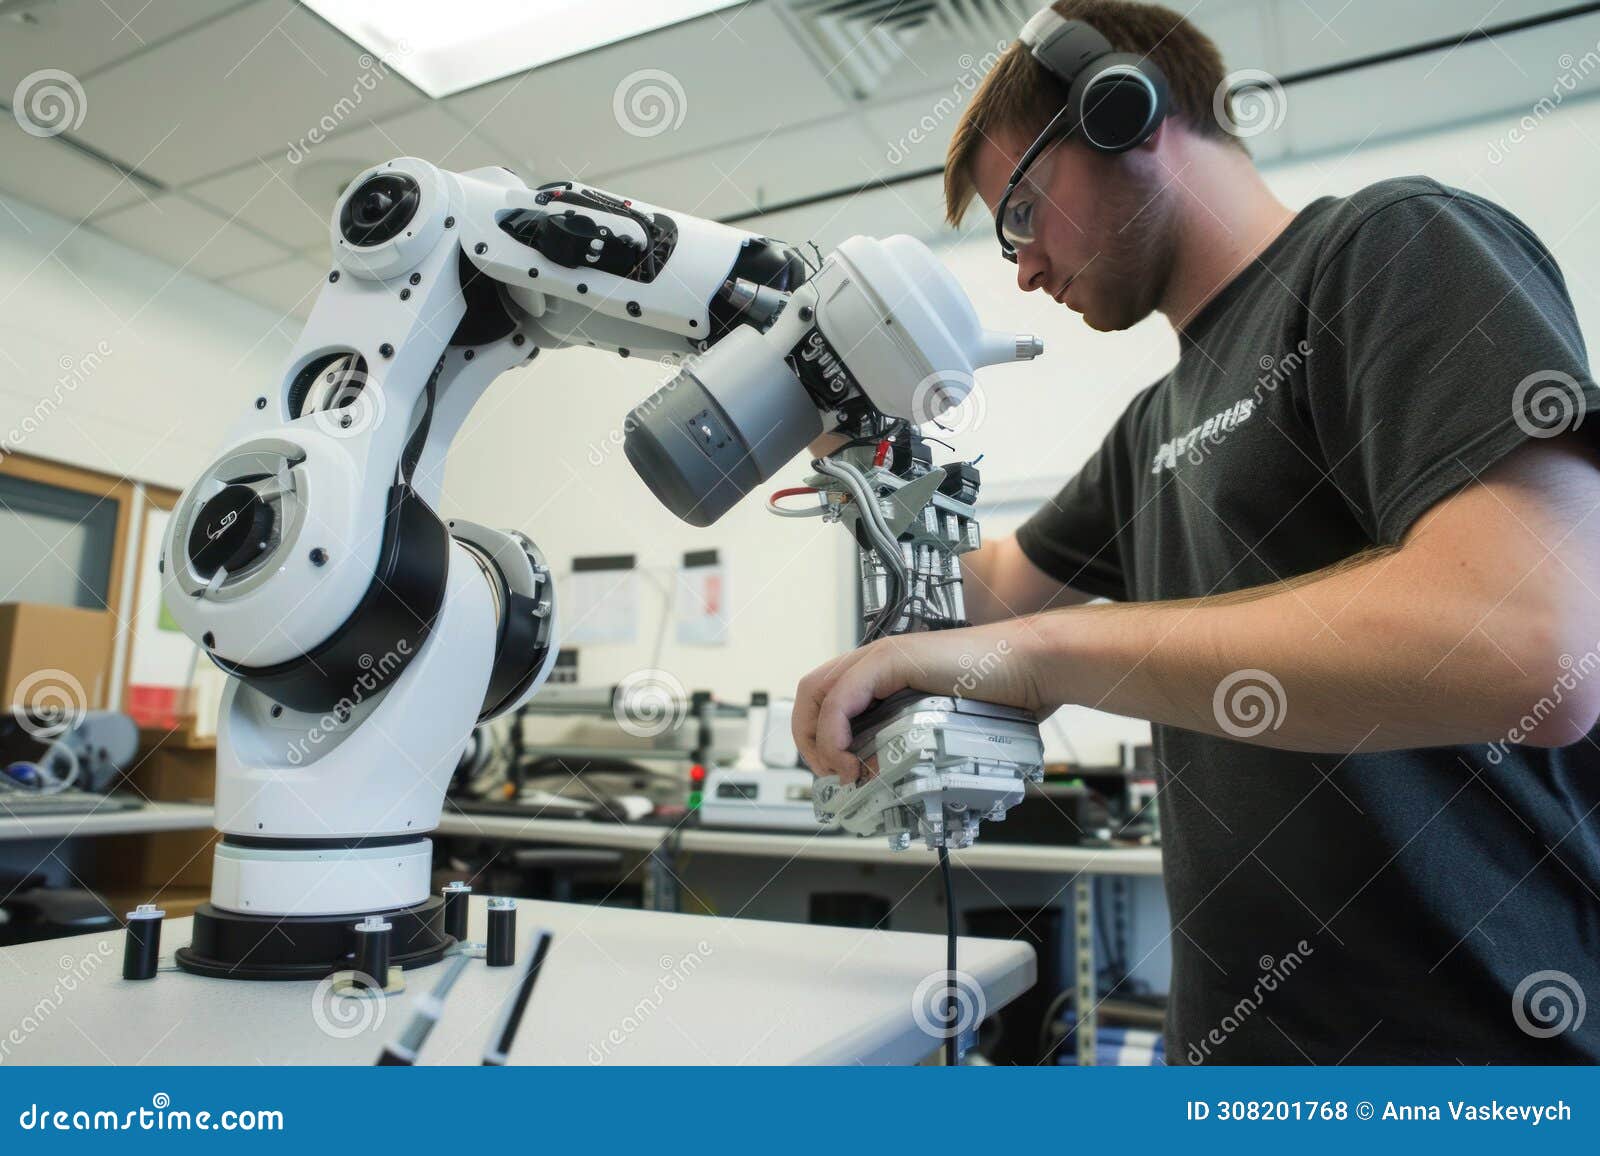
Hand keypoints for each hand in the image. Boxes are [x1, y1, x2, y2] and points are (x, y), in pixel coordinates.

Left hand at [791, 622, 1046, 784]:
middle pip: (811, 693)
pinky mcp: (891, 660)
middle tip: (830, 776)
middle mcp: (876, 660)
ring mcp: (881, 656)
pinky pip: (842, 698)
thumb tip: (891, 780)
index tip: (836, 772)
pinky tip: (851, 760)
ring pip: (818, 693)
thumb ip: (913, 743)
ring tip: (842, 773)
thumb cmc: (1001, 695)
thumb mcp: (943, 728)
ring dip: (818, 740)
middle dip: (807, 740)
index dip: (818, 737)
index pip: (827, 698)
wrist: (1031, 667)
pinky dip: (835, 733)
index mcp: (885, 674)